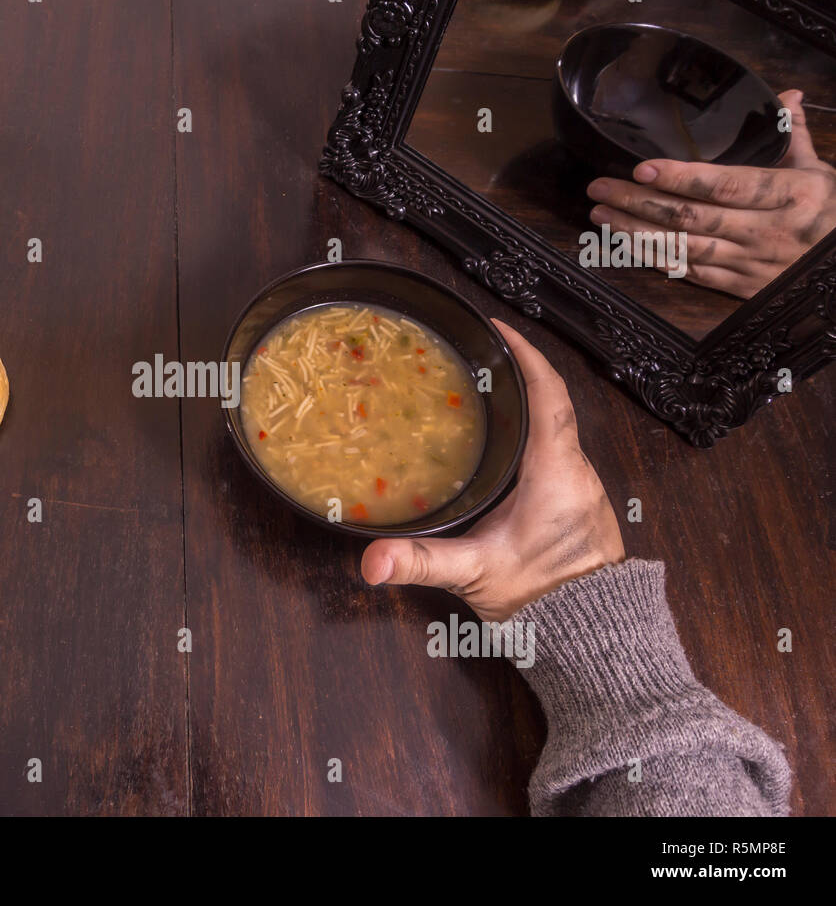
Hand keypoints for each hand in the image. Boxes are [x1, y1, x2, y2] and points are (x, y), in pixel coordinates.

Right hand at [360, 320, 623, 621]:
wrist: (594, 637)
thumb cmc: (548, 603)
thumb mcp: (475, 574)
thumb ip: (421, 562)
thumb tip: (374, 560)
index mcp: (557, 473)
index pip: (549, 393)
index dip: (526, 355)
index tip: (500, 330)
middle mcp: (577, 472)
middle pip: (553, 403)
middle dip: (519, 373)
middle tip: (481, 355)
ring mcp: (581, 488)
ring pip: (557, 430)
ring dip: (528, 405)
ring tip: (488, 392)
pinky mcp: (578, 505)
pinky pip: (559, 453)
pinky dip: (534, 436)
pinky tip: (505, 447)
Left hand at [586, 90, 835, 297]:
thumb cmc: (832, 214)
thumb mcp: (821, 172)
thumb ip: (793, 136)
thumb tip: (786, 96)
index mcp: (790, 194)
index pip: (724, 185)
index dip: (680, 178)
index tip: (641, 169)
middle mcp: (767, 230)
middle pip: (691, 216)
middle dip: (639, 202)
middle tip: (600, 188)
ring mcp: (750, 262)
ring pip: (683, 247)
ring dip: (635, 232)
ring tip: (601, 214)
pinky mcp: (739, 287)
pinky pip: (690, 272)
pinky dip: (656, 258)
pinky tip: (627, 244)